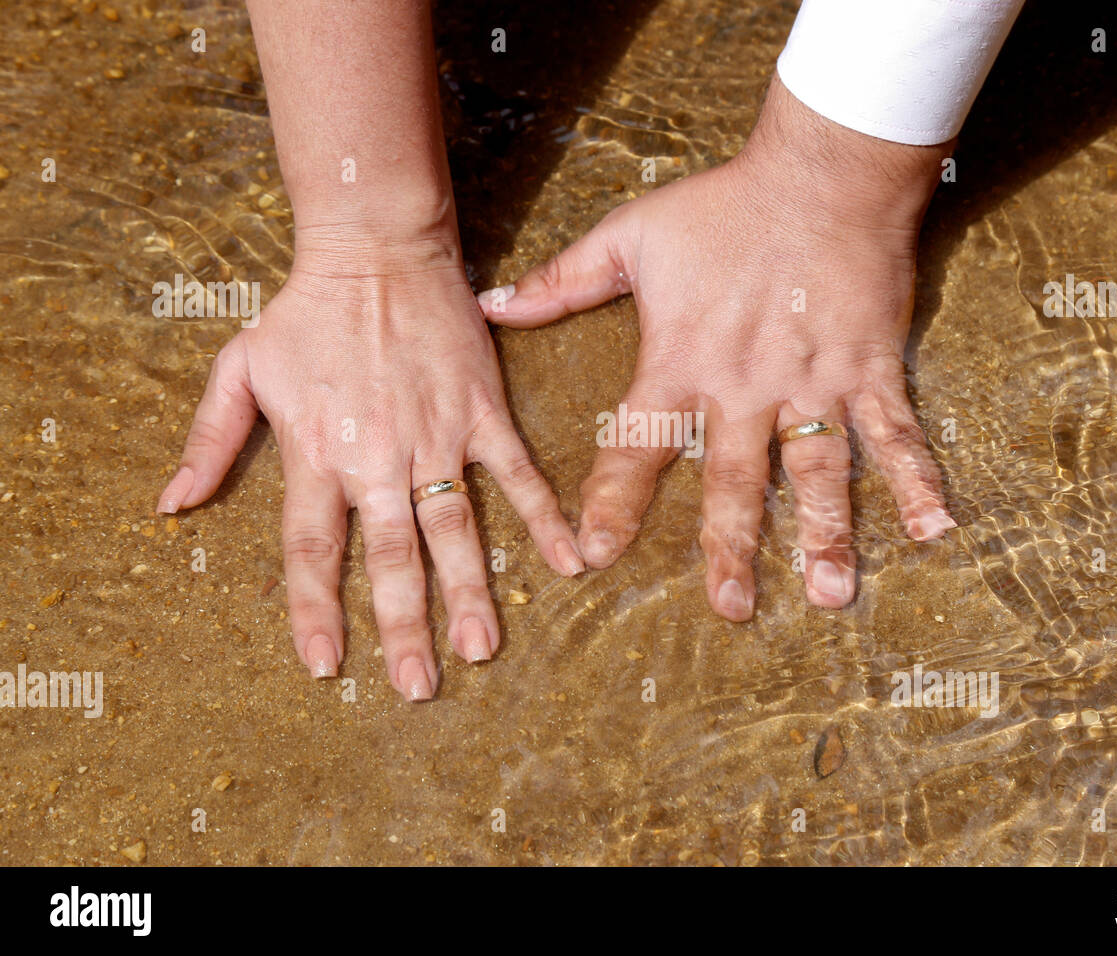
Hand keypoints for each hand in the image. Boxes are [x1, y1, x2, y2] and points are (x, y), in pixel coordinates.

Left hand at [157, 232, 584, 699]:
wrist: (376, 250)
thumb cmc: (304, 310)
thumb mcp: (238, 368)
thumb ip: (208, 440)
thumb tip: (170, 506)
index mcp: (316, 451)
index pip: (313, 549)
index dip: (315, 611)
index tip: (325, 667)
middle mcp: (377, 457)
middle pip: (392, 558)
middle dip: (404, 628)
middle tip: (417, 688)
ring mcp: (436, 438)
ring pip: (455, 530)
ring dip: (472, 593)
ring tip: (483, 649)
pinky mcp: (481, 413)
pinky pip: (516, 476)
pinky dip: (542, 519)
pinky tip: (567, 563)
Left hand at [479, 78, 954, 621]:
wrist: (819, 174)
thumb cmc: (722, 206)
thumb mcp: (630, 238)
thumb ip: (562, 281)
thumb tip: (492, 304)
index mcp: (683, 361)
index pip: (640, 444)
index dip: (613, 500)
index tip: (594, 556)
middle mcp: (747, 385)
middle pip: (737, 479)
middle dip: (731, 546)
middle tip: (729, 608)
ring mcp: (813, 381)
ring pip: (818, 469)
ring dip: (826, 532)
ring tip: (829, 593)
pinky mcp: (868, 367)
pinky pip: (894, 432)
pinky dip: (915, 479)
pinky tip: (932, 529)